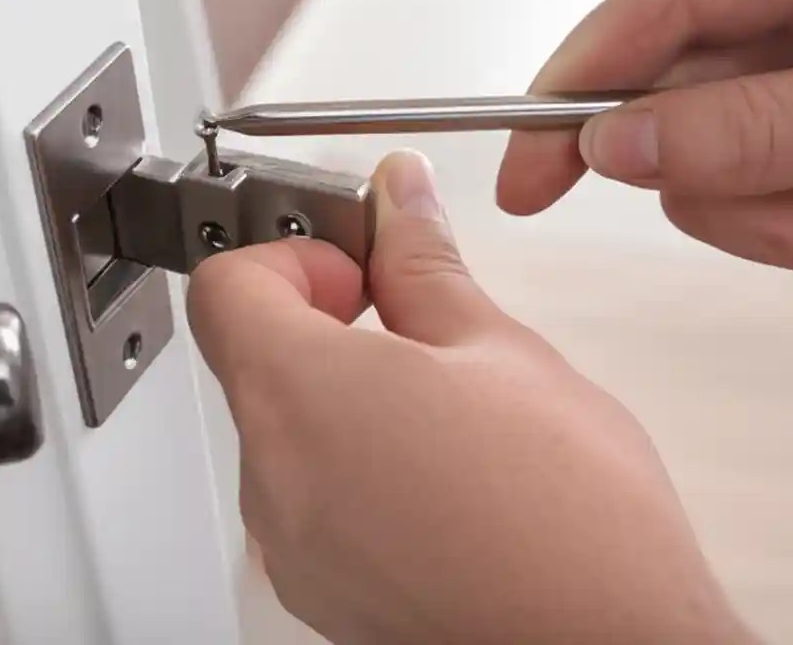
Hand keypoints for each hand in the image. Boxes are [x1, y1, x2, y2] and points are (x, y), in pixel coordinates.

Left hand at [188, 151, 751, 643]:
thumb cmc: (568, 525)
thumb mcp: (501, 353)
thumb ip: (424, 267)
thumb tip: (399, 201)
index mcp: (297, 393)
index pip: (224, 286)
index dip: (287, 257)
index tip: (352, 269)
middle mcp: (270, 475)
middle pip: (254, 360)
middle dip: (324, 326)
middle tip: (412, 329)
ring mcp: (287, 545)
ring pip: (286, 433)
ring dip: (344, 404)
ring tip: (445, 418)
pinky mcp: (318, 590)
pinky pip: (308, 501)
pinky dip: (352, 472)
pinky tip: (437, 481)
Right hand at [500, 0, 792, 268]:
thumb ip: (743, 123)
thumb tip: (615, 144)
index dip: (579, 77)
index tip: (526, 171)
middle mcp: (789, 12)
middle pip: (679, 86)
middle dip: (695, 169)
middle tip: (738, 205)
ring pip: (710, 152)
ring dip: (754, 210)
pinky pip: (751, 185)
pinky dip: (777, 220)